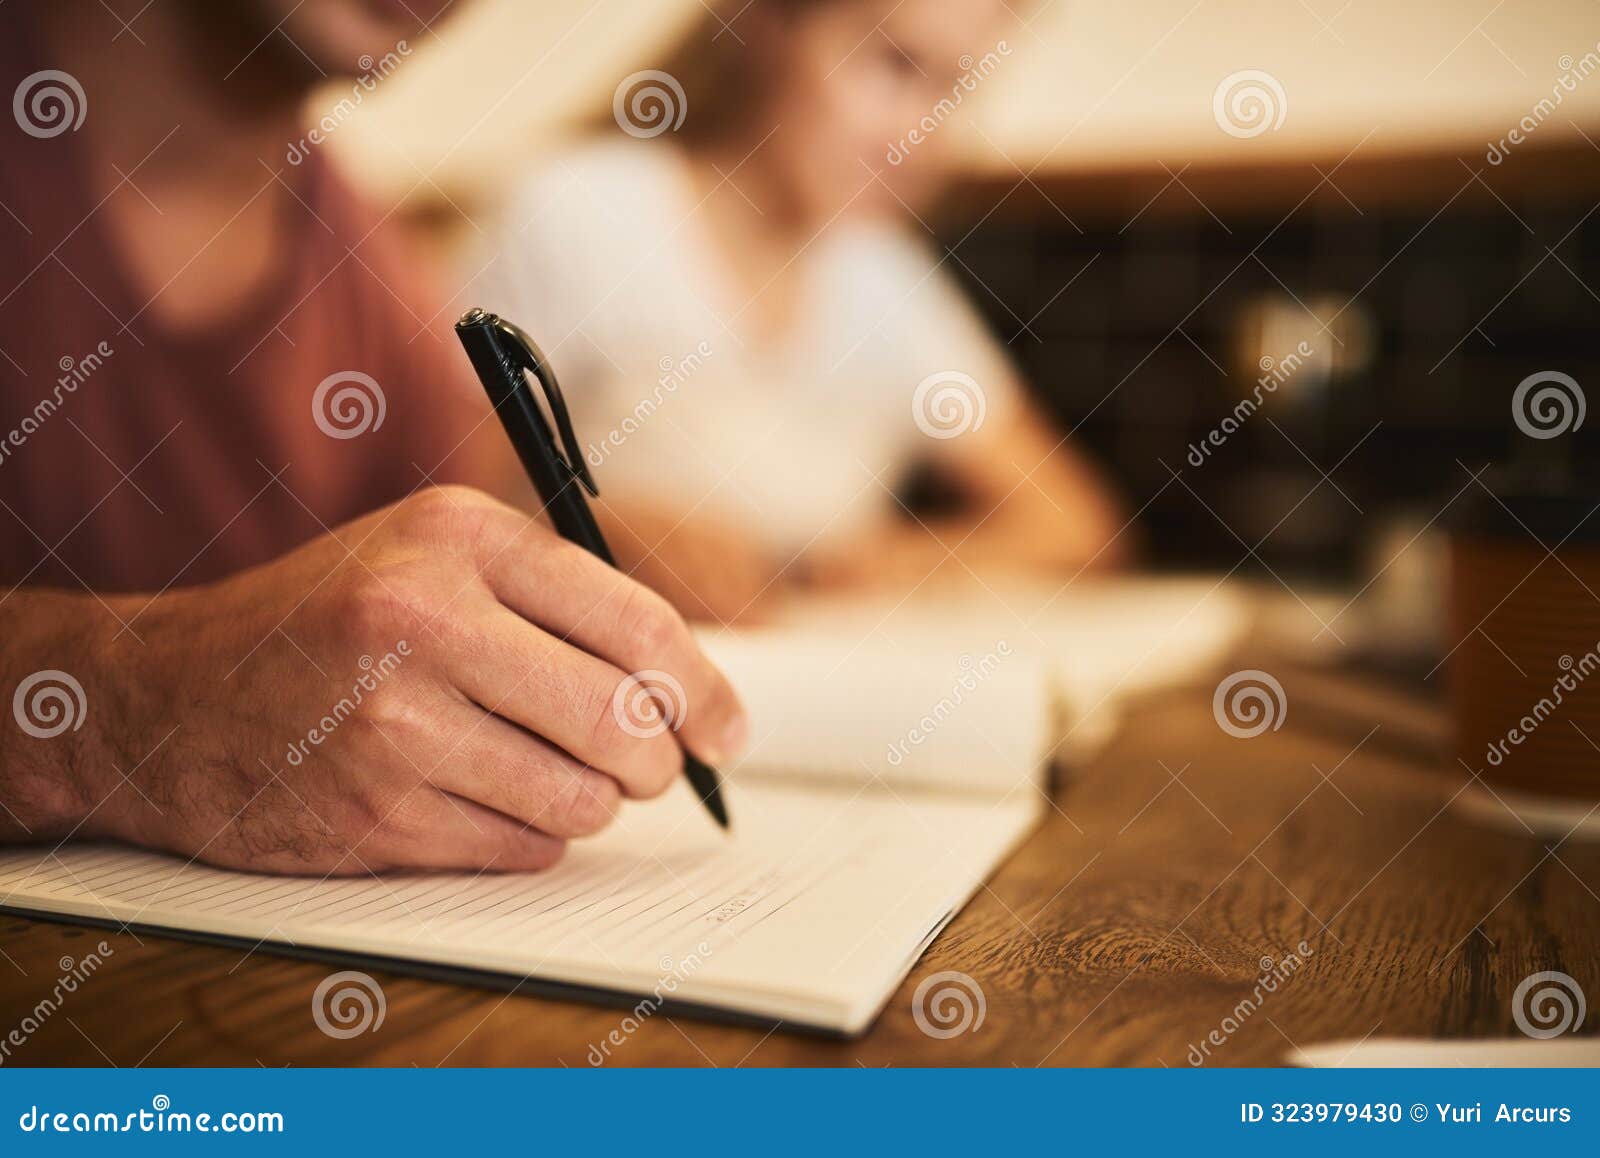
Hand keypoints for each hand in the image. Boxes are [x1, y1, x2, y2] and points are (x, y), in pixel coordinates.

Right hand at [0, 486, 747, 873]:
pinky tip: (473, 799)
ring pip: (582, 799)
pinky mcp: (373, 812)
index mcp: (459, 538)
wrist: (164, 698)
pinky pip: (522, 848)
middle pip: (624, 721)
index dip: (705, 689)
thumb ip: (556, 602)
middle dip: (656, 763)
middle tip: (644, 768)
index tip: (728, 731)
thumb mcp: (432, 557)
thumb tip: (688, 687)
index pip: (639, 621)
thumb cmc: (325, 624)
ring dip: (586, 803)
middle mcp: (426, 620)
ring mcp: (394, 722)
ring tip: (537, 772)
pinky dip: (525, 837)